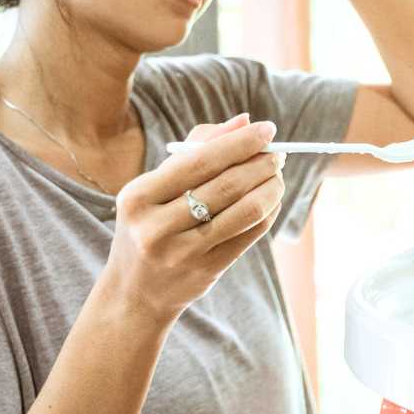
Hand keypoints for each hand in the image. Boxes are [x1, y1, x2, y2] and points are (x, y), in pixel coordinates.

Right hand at [106, 115, 284, 318]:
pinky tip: (271, 201)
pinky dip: (268, 212)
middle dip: (261, 164)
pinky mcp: (206, 271)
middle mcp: (156, 226)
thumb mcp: (155, 186)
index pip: (200, 161)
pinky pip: (250, 234)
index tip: (268, 130)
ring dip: (270, 188)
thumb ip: (196, 148)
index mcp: (138, 196)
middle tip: (278, 154)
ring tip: (277, 176)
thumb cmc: (149, 224)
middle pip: (227, 185)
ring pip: (245, 210)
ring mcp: (182, 253)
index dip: (240, 143)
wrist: (134, 292)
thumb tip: (244, 121)